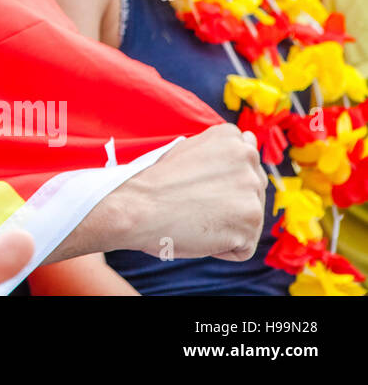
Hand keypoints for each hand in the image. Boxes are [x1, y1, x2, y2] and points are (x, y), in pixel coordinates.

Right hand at [118, 123, 266, 261]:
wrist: (135, 206)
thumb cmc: (154, 182)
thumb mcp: (187, 149)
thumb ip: (222, 148)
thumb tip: (250, 140)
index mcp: (231, 138)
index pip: (244, 166)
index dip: (218, 182)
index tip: (195, 185)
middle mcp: (248, 159)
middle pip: (251, 192)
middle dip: (227, 203)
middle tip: (192, 203)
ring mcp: (252, 191)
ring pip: (249, 220)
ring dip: (225, 226)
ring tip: (194, 217)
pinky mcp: (250, 223)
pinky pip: (243, 246)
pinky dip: (223, 248)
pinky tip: (199, 233)